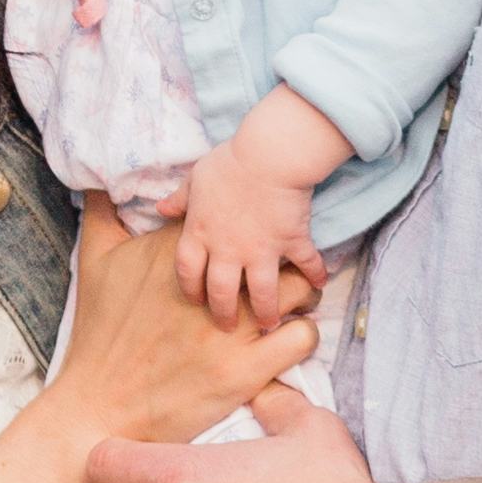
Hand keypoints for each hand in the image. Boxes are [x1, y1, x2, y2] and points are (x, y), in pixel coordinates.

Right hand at [0, 204, 319, 482]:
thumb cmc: (99, 334)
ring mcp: (232, 330)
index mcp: (184, 255)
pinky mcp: (245, 371)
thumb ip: (101, 214)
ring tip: (298, 301)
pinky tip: (291, 339)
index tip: (258, 235)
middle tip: (287, 267)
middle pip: (276, 251)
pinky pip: (300, 338)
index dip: (252, 229)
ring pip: (296, 290)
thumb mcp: (95, 262)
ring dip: (303, 293)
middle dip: (286, 256)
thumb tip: (96, 180)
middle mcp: (213, 286)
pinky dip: (305, 334)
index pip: (238, 224)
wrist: (99, 404)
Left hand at [175, 86, 351, 326]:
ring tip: (270, 324)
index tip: (196, 299)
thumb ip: (179, 198)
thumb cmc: (229, 163)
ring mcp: (262, 249)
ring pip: (262, 293)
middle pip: (222, 292)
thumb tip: (161, 208)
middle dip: (224, 313)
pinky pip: (305, 264)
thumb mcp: (195, 178)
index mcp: (201, 233)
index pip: (188, 271)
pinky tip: (320, 284)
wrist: (269, 156)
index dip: (190, 288)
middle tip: (227, 326)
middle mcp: (229, 249)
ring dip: (266, 311)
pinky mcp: (291, 242)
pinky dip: (315, 274)